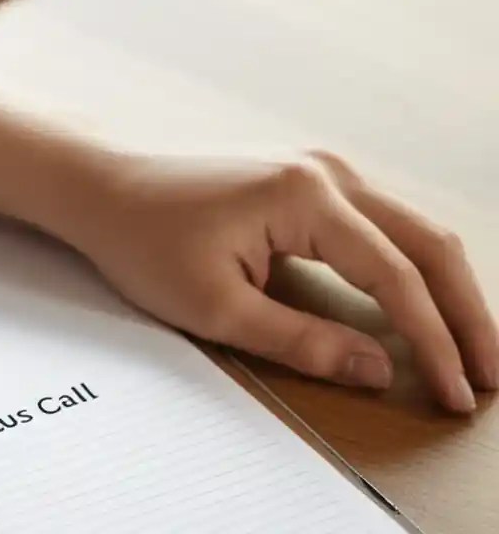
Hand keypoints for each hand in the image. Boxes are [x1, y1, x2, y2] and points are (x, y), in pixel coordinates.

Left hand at [60, 150, 496, 412]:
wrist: (102, 187)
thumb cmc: (142, 239)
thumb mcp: (215, 307)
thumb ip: (302, 341)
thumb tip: (379, 369)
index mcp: (305, 196)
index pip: (395, 275)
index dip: (433, 340)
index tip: (455, 390)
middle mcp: (327, 173)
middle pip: (428, 242)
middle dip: (466, 313)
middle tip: (489, 375)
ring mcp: (321, 171)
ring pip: (413, 230)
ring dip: (446, 289)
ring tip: (469, 349)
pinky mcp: (309, 182)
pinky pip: (383, 225)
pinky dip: (412, 268)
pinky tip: (422, 308)